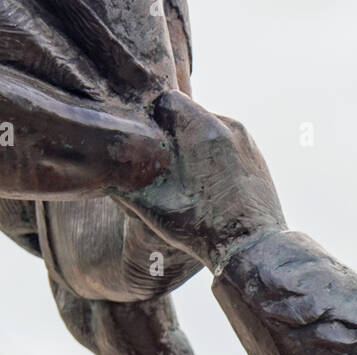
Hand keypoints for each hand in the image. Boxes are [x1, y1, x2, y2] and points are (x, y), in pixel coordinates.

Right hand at [114, 91, 285, 272]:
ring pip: (207, 126)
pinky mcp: (255, 154)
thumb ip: (127, 178)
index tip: (144, 141)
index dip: (150, 119)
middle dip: (171, 131)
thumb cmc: (203, 230)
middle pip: (187, 112)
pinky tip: (206, 183)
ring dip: (192, 143)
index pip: (166, 100)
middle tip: (161, 160)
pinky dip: (212, 154)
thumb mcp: (154, 206)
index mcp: (202, 129)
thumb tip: (101, 162)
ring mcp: (245, 139)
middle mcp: (227, 125)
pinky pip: (226, 142)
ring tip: (185, 176)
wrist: (254, 251)